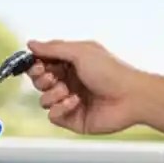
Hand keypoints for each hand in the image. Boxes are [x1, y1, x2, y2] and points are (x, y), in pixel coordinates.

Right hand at [26, 39, 163, 136]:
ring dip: (52, 94)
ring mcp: (70, 101)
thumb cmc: (112, 71)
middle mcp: (69, 82)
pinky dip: (60, 108)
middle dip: (41, 79)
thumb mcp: (80, 51)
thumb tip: (31, 44)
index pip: (42, 63)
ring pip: (43, 100)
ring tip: (67, 90)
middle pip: (39, 82)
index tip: (36, 63)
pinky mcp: (73, 118)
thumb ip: (53, 48)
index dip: (35, 64)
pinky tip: (74, 102)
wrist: (131, 97)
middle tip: (51, 76)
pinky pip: (53, 116)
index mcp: (71, 64)